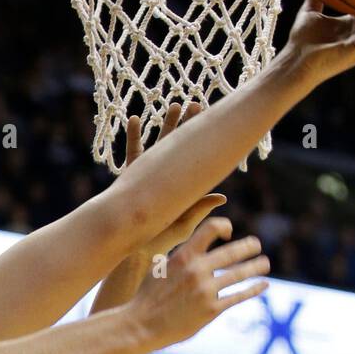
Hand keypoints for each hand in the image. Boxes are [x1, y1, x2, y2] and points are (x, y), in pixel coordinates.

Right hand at [124, 104, 225, 256]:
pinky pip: (133, 153)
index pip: (197, 159)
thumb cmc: (161, 240)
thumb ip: (199, 208)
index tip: (216, 123)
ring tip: (174, 105)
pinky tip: (133, 119)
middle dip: (188, 125)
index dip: (205, 141)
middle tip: (197, 105)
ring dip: (166, 124)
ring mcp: (149, 174)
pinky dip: (133, 136)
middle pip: (179, 144)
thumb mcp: (184, 222)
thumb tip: (222, 197)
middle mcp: (166, 177)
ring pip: (159, 143)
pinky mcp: (132, 176)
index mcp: (182, 186)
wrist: (135, 248)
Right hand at [128, 216, 268, 350]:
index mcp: (183, 256)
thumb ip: (178, 257)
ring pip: (239, 274)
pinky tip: (262, 285)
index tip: (228, 232)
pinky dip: (253, 289)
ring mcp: (205, 290)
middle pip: (232, 252)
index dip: (223, 226)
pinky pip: (238, 296)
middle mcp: (197, 270)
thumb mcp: (158, 267)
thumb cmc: (148, 296)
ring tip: (264, 264)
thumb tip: (190, 248)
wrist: (141, 325)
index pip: (211, 229)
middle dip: (249, 247)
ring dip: (256, 267)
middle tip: (257, 245)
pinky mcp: (211, 310)